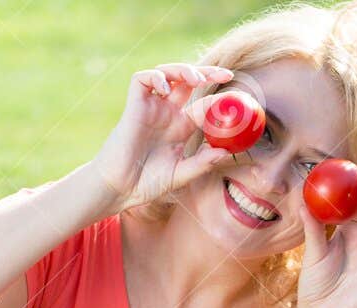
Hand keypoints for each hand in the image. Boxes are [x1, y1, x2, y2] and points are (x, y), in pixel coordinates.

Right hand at [92, 63, 242, 210]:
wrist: (120, 188)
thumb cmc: (147, 183)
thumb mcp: (181, 174)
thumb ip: (202, 163)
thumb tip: (226, 152)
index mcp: (181, 127)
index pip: (203, 105)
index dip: (219, 99)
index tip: (236, 101)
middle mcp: (168, 113)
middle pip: (189, 82)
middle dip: (207, 73)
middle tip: (226, 74)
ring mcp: (151, 107)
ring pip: (168, 74)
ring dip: (184, 70)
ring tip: (197, 79)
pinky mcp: (134, 105)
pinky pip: (142, 79)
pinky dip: (155, 77)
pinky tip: (165, 87)